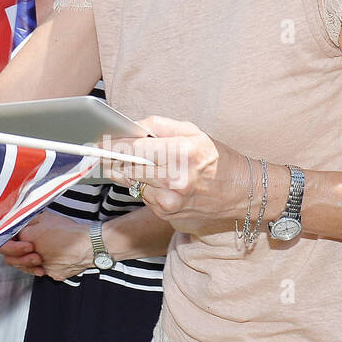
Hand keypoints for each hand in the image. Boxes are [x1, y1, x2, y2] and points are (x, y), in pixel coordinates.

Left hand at [0, 210, 93, 279]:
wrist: (89, 243)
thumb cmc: (68, 230)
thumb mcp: (44, 218)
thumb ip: (28, 222)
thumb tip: (18, 225)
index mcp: (27, 240)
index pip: (7, 244)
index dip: (12, 241)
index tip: (18, 238)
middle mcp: (33, 257)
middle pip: (15, 259)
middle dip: (18, 253)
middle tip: (26, 247)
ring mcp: (44, 267)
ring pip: (30, 267)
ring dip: (31, 260)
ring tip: (40, 251)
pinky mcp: (55, 274)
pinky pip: (46, 270)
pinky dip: (47, 264)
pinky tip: (52, 256)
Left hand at [104, 115, 249, 235]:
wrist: (243, 192)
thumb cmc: (216, 157)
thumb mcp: (192, 131)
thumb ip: (156, 126)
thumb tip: (128, 127)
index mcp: (181, 154)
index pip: (133, 149)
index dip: (111, 144)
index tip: (98, 141)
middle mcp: (174, 181)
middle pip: (126, 167)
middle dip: (115, 158)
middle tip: (104, 151)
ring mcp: (170, 202)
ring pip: (132, 182)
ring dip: (132, 173)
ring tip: (151, 166)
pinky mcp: (167, 215)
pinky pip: (143, 196)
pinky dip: (146, 187)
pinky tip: (162, 183)